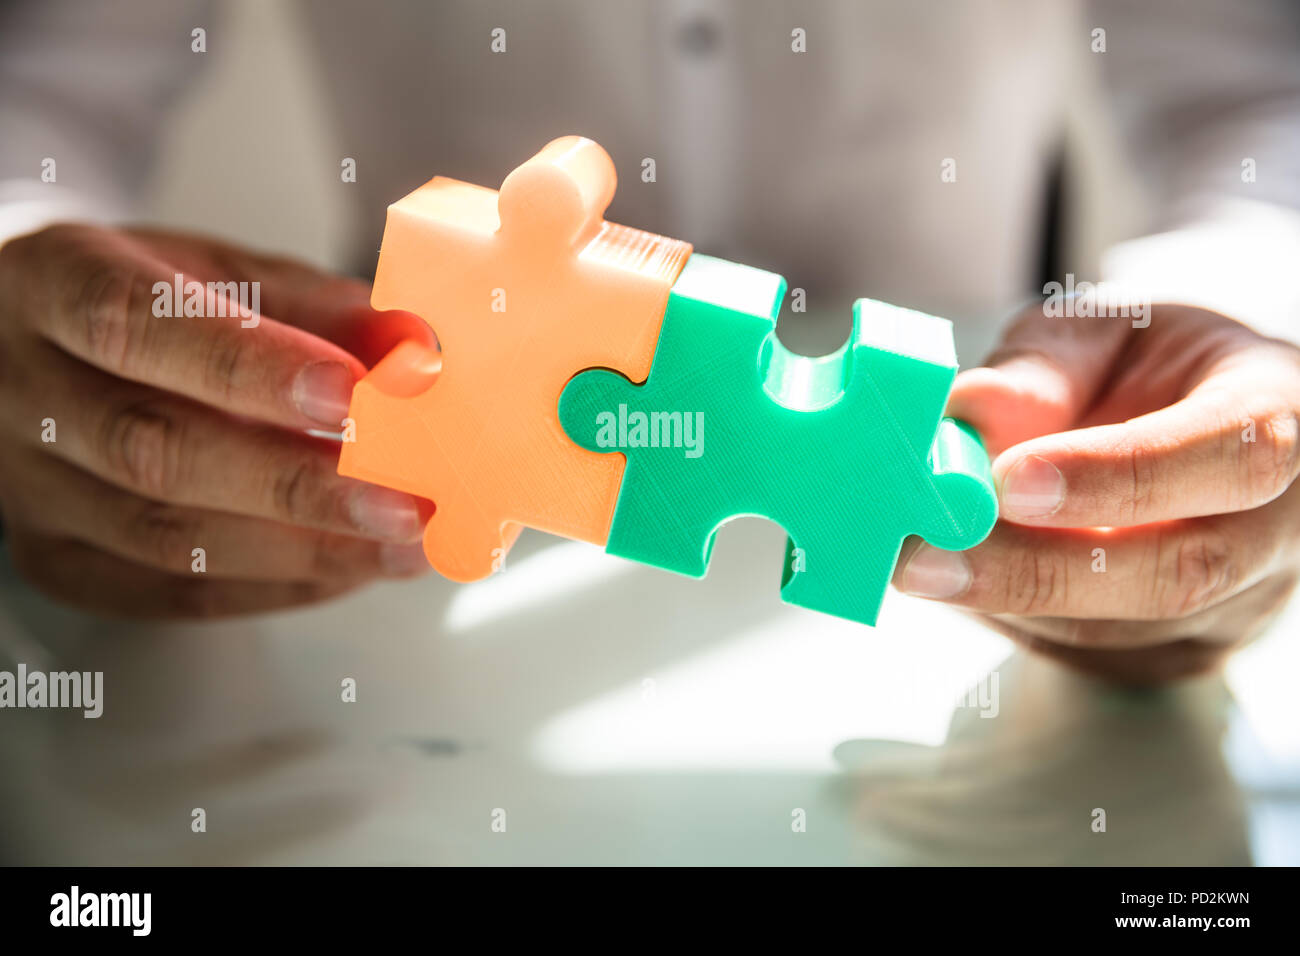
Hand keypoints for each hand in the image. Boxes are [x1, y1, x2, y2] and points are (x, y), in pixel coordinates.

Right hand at [0, 224, 436, 616]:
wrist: (38, 355)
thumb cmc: (151, 306)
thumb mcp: (223, 271)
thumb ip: (315, 307)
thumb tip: (414, 347)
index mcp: (54, 284)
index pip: (138, 326)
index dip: (248, 365)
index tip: (353, 393)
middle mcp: (22, 390)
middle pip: (154, 451)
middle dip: (296, 485)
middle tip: (405, 501)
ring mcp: (29, 488)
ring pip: (165, 537)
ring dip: (303, 551)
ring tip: (404, 545)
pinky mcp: (57, 559)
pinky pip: (171, 592)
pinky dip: (276, 586)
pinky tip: (353, 568)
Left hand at [893, 302, 1299, 683]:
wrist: (1198, 432)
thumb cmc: (1153, 371)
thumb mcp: (1107, 332)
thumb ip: (1044, 366)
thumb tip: (968, 408)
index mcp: (1281, 413)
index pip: (1227, 455)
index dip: (1115, 475)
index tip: (1006, 480)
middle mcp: (1280, 527)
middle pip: (1175, 572)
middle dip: (1036, 568)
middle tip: (923, 554)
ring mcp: (1242, 606)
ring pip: (1121, 630)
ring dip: (1004, 599)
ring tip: (916, 561)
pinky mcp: (1184, 653)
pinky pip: (1091, 655)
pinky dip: (1010, 617)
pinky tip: (961, 577)